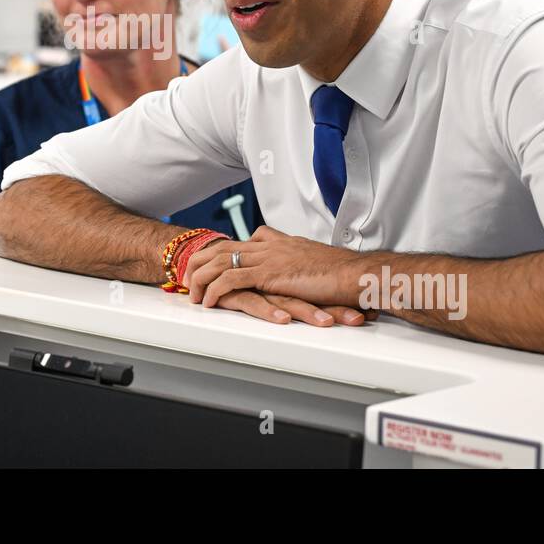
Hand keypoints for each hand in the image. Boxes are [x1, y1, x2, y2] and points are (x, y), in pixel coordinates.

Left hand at [185, 225, 374, 319]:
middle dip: (202, 261)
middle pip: (224, 247)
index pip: (244, 241)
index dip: (223, 251)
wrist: (355, 274)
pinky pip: (231, 280)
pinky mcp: (268, 274)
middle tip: (188, 277)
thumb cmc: (343, 274)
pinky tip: (209, 302)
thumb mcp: (318, 264)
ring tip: (192, 294)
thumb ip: (301, 265)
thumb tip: (298, 274)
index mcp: (281, 242)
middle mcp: (270, 246)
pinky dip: (216, 290)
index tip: (211, 262)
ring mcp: (268, 258)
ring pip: (221, 262)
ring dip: (202, 278)